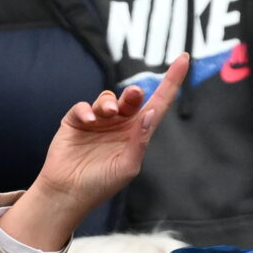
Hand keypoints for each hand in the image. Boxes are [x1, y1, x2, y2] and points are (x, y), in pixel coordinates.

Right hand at [0, 54, 190, 250]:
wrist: (68, 194)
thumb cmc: (100, 185)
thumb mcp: (127, 167)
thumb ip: (139, 141)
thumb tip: (150, 114)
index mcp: (136, 134)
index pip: (158, 104)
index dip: (172, 82)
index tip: (184, 59)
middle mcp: (119, 124)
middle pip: (132, 99)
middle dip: (134, 93)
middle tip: (134, 94)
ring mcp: (98, 122)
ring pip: (107, 99)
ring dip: (109, 103)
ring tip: (107, 114)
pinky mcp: (76, 121)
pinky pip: (83, 107)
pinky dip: (86, 110)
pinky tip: (89, 121)